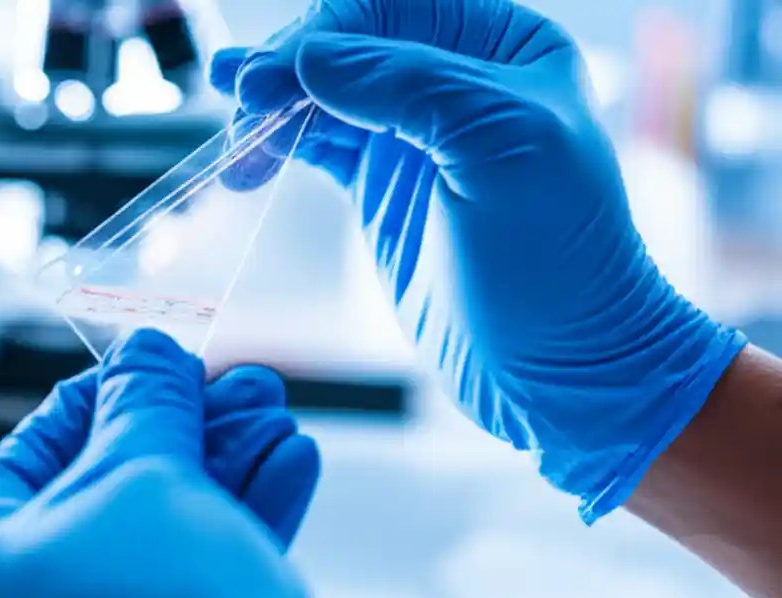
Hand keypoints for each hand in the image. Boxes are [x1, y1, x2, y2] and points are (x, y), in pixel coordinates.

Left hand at [0, 330, 411, 597]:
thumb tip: (145, 350)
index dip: (84, 404)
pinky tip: (291, 464)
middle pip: (105, 497)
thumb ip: (143, 400)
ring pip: (163, 541)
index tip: (144, 370)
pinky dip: (241, 526)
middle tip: (235, 386)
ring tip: (277, 416)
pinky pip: (196, 589)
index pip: (16, 463)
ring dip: (227, 470)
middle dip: (183, 431)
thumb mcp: (147, 473)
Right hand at [213, 0, 744, 521]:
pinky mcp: (383, 186)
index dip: (326, 31)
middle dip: (290, 67)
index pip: (394, 8)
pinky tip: (245, 159)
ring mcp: (416, 135)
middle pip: (348, 43)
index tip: (274, 77)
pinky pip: (317, 144)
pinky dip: (276, 145)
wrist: (557, 368)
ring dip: (271, 106)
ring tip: (233, 134)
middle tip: (244, 103)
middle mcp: (459, 81)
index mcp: (506, 49)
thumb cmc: (557, 260)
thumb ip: (404, 84)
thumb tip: (304, 54)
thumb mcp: (498, 148)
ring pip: (323, 93)